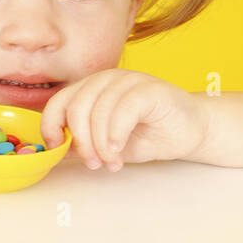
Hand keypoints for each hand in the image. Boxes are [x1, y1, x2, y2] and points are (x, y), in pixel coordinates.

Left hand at [38, 69, 210, 169]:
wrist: (190, 131)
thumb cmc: (149, 135)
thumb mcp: (107, 144)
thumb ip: (82, 144)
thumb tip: (56, 151)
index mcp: (92, 89)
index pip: (59, 102)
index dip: (52, 126)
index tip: (57, 148)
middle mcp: (107, 80)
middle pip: (76, 108)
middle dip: (81, 142)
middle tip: (94, 163)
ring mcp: (129, 81)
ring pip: (98, 110)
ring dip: (101, 144)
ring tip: (112, 162)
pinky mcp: (150, 88)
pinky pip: (124, 108)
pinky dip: (117, 133)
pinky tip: (119, 149)